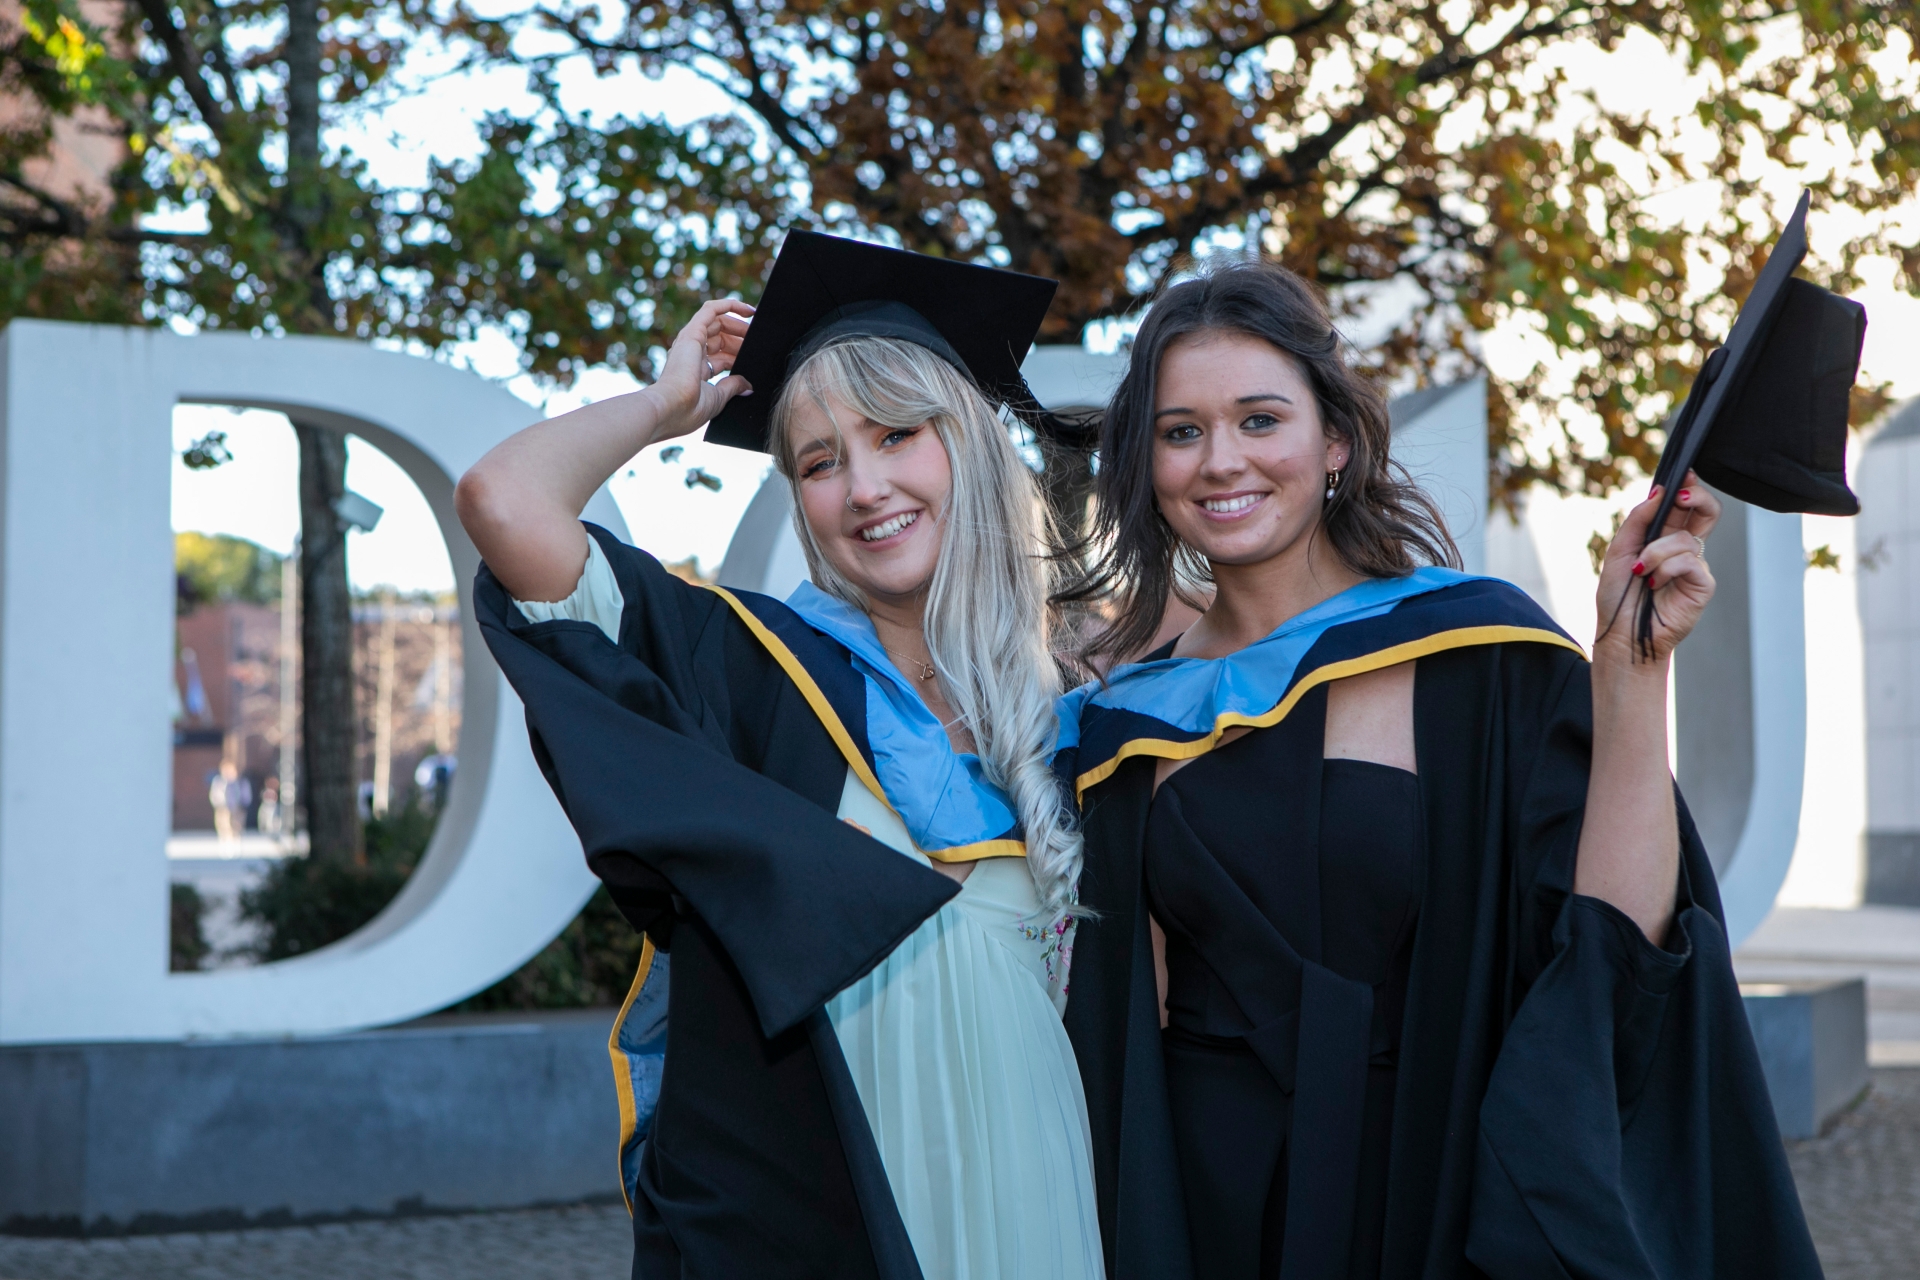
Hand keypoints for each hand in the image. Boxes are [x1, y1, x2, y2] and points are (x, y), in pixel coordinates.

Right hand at [643, 298, 754, 443]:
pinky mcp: (692, 332)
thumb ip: (732, 387)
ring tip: (757, 326)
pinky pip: (711, 310)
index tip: (754, 358)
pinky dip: (729, 305)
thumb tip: (748, 386)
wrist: (672, 408)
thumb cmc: (690, 409)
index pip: (721, 357)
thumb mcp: (718, 397)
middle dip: (740, 340)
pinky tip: (748, 310)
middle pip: (720, 339)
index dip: (738, 356)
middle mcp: (691, 354)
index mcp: (695, 371)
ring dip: (738, 324)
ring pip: (717, 322)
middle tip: (759, 343)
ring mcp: (690, 342)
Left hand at [1592, 470, 1720, 668]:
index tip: (1683, 474)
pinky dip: (1666, 569)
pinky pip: (1690, 562)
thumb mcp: (1620, 550)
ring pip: (1686, 539)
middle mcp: (1683, 549)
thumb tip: (1659, 491)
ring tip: (1641, 572)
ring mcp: (1695, 566)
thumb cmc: (1619, 596)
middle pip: (1706, 512)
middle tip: (1681, 496)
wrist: (1620, 634)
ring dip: (1656, 552)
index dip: (1688, 487)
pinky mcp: (1702, 585)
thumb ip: (1639, 520)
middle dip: (1696, 497)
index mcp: (1664, 537)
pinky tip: (1654, 584)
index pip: (1684, 506)